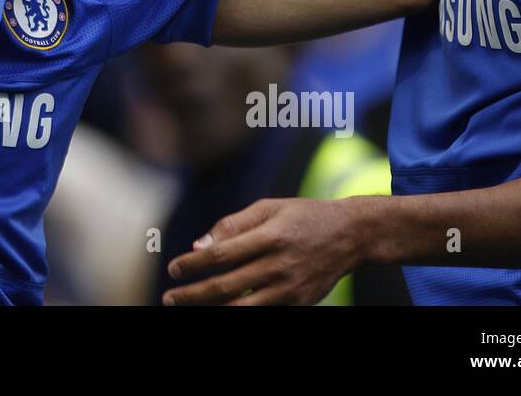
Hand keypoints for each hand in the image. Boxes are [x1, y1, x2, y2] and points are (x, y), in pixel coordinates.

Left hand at [162, 197, 363, 305]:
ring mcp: (289, 288)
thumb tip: (199, 246)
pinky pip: (262, 312)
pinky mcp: (298, 303)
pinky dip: (238, 312)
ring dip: (210, 310)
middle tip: (169, 298)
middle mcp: (279, 264)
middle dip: (192, 295)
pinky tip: (219, 310)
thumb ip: (233, 225)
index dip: (193, 265)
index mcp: (269, 236)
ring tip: (187, 309)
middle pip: (225, 286)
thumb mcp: (268, 208)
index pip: (221, 255)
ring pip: (241, 307)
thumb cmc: (302, 216)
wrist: (351, 235)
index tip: (173, 268)